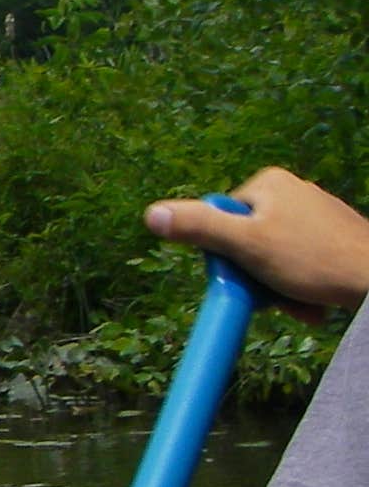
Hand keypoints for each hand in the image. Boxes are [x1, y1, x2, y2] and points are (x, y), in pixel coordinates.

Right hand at [146, 167, 368, 318]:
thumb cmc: (314, 260)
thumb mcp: (247, 245)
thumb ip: (199, 228)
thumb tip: (150, 214)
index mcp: (269, 183)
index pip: (222, 220)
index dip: (226, 254)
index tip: (244, 275)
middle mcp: (292, 192)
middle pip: (248, 241)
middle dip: (256, 276)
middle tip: (272, 296)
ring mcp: (316, 216)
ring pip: (274, 257)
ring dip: (278, 288)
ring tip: (297, 302)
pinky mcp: (335, 240)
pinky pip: (301, 264)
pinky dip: (301, 286)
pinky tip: (312, 302)